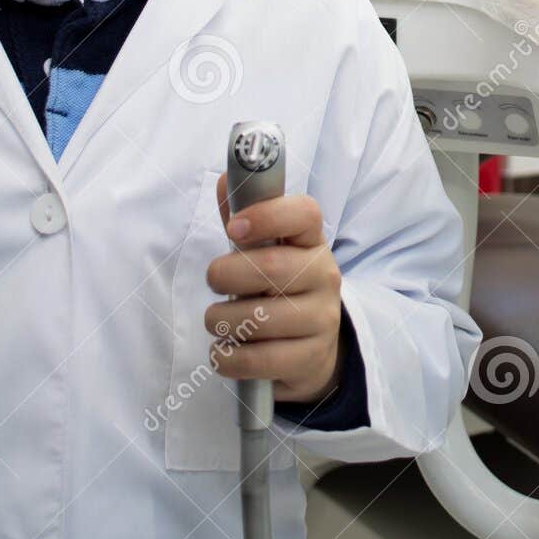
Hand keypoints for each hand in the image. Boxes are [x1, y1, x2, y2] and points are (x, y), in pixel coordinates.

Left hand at [205, 174, 343, 403]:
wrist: (311, 347)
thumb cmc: (278, 287)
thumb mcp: (264, 250)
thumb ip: (242, 216)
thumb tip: (227, 179)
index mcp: (312, 241)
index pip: (304, 214)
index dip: (266, 215)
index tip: (233, 228)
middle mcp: (324, 276)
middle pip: (270, 268)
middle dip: (225, 275)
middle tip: (213, 280)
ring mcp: (321, 319)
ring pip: (260, 318)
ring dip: (222, 320)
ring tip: (219, 320)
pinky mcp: (310, 358)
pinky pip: (258, 360)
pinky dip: (227, 357)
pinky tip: (224, 350)